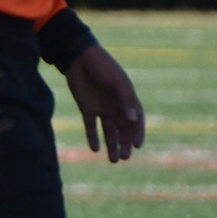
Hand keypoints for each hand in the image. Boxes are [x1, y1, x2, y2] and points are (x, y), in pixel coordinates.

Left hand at [64, 44, 145, 161]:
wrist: (78, 57)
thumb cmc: (102, 66)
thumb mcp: (117, 82)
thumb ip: (125, 100)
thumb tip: (133, 120)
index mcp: (127, 98)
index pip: (136, 120)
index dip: (137, 133)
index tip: (137, 146)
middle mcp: (116, 105)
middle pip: (122, 129)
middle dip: (124, 144)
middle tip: (124, 158)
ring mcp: (101, 107)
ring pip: (108, 131)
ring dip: (111, 144)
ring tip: (113, 160)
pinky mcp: (86, 108)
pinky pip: (91, 126)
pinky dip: (93, 137)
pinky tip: (94, 149)